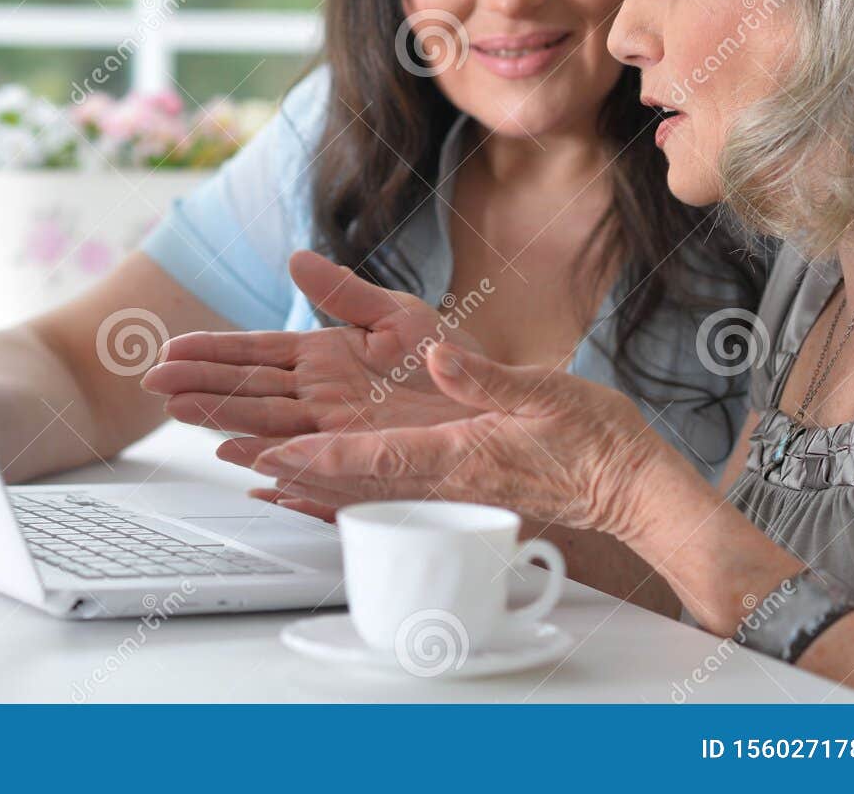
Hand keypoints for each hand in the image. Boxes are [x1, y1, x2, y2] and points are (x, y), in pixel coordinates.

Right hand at [140, 249, 486, 436]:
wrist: (504, 405)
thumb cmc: (453, 359)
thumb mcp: (399, 315)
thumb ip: (345, 293)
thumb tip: (296, 258)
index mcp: (324, 361)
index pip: (256, 355)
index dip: (214, 353)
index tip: (171, 350)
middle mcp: (323, 400)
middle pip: (251, 393)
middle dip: (202, 387)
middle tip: (155, 383)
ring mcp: (341, 432)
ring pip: (272, 427)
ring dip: (225, 421)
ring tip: (181, 414)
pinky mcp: (366, 460)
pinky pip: (317, 465)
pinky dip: (281, 463)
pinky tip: (249, 462)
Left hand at [233, 341, 670, 539]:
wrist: (626, 486)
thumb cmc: (594, 438)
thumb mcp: (548, 393)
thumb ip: (488, 378)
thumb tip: (440, 358)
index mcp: (463, 454)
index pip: (380, 459)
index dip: (323, 456)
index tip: (276, 452)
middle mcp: (444, 481)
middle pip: (350, 480)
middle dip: (286, 465)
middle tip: (227, 450)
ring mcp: (445, 492)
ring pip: (356, 490)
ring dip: (297, 477)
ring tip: (243, 462)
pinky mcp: (451, 491)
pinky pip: (380, 495)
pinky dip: (333, 490)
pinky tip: (305, 486)